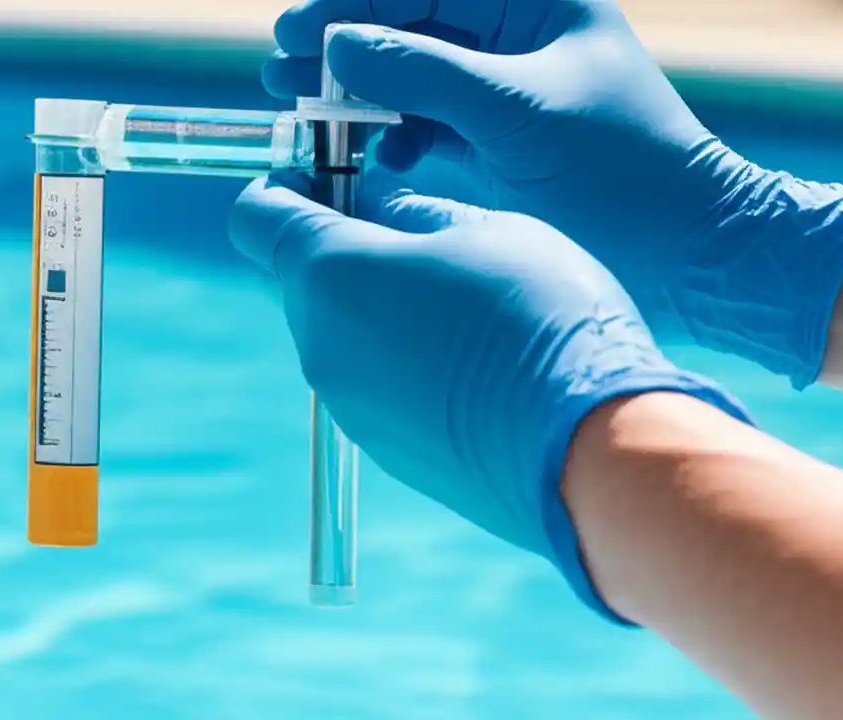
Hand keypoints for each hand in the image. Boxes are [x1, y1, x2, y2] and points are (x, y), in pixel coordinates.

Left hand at [229, 172, 749, 619]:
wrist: (586, 451)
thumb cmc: (542, 319)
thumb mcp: (487, 229)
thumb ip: (416, 213)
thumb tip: (385, 213)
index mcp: (331, 272)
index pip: (256, 216)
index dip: (283, 186)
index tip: (324, 177)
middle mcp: (320, 342)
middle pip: (300, 276)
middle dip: (341, 244)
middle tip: (412, 231)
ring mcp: (346, 402)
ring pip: (337, 331)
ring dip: (374, 306)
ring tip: (455, 299)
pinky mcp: (379, 446)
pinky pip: (370, 382)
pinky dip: (398, 359)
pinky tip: (466, 358)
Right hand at [265, 0, 842, 387]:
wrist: (685, 248)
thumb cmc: (621, 169)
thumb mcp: (516, 112)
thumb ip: (423, 72)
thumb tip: (338, 46)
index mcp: (534, 4)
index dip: (352, 6)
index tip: (291, 33)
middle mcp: (515, 39)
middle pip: (408, 25)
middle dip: (342, 45)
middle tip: (279, 69)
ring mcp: (503, 93)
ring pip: (411, 76)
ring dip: (357, 94)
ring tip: (303, 111)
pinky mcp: (496, 143)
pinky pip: (427, 124)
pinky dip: (393, 136)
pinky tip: (371, 155)